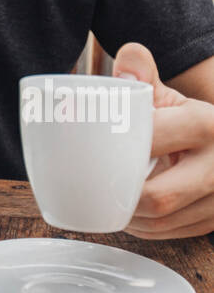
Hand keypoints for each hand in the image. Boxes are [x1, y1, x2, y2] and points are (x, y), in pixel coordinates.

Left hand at [112, 42, 213, 238]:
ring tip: (107, 201)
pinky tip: (130, 215)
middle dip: (120, 196)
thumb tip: (126, 58)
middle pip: (157, 197)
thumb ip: (144, 76)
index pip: (152, 139)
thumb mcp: (172, 98)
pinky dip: (145, 228)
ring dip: (128, 217)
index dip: (118, 149)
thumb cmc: (192, 124)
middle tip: (94, 186)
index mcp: (204, 125)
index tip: (90, 149)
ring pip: (162, 222)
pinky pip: (172, 233)